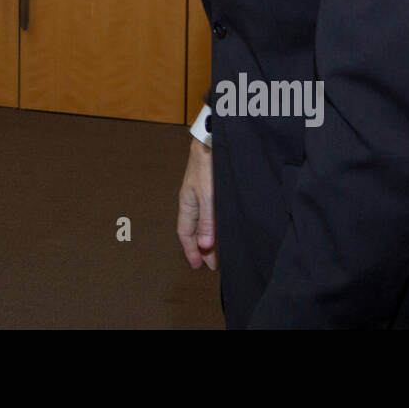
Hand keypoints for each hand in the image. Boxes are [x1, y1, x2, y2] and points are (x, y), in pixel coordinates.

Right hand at [177, 139, 216, 269]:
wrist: (212, 141)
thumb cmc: (206, 166)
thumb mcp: (208, 197)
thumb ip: (207, 221)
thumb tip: (205, 245)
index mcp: (187, 204)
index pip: (185, 233)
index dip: (191, 250)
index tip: (198, 266)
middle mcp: (193, 202)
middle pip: (195, 231)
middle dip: (202, 248)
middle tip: (212, 265)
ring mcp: (202, 196)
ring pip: (205, 223)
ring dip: (211, 238)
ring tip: (220, 252)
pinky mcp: (213, 190)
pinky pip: (212, 215)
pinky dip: (216, 226)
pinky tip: (223, 229)